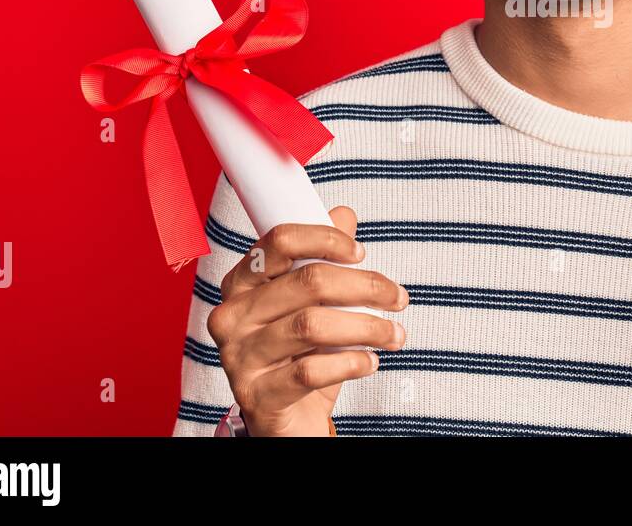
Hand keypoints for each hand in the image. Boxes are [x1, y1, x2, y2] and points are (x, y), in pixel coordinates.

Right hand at [207, 206, 409, 435]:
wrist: (287, 417)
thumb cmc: (299, 352)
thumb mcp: (313, 303)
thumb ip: (323, 257)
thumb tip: (343, 215)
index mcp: (243, 281)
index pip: (280, 241)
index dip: (325, 239)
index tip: (361, 253)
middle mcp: (233, 315)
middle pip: (308, 283)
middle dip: (365, 287)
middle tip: (398, 298)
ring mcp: (239, 356)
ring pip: (312, 326)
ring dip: (367, 327)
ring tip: (393, 334)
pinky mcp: (256, 394)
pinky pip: (311, 371)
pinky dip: (351, 363)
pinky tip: (370, 362)